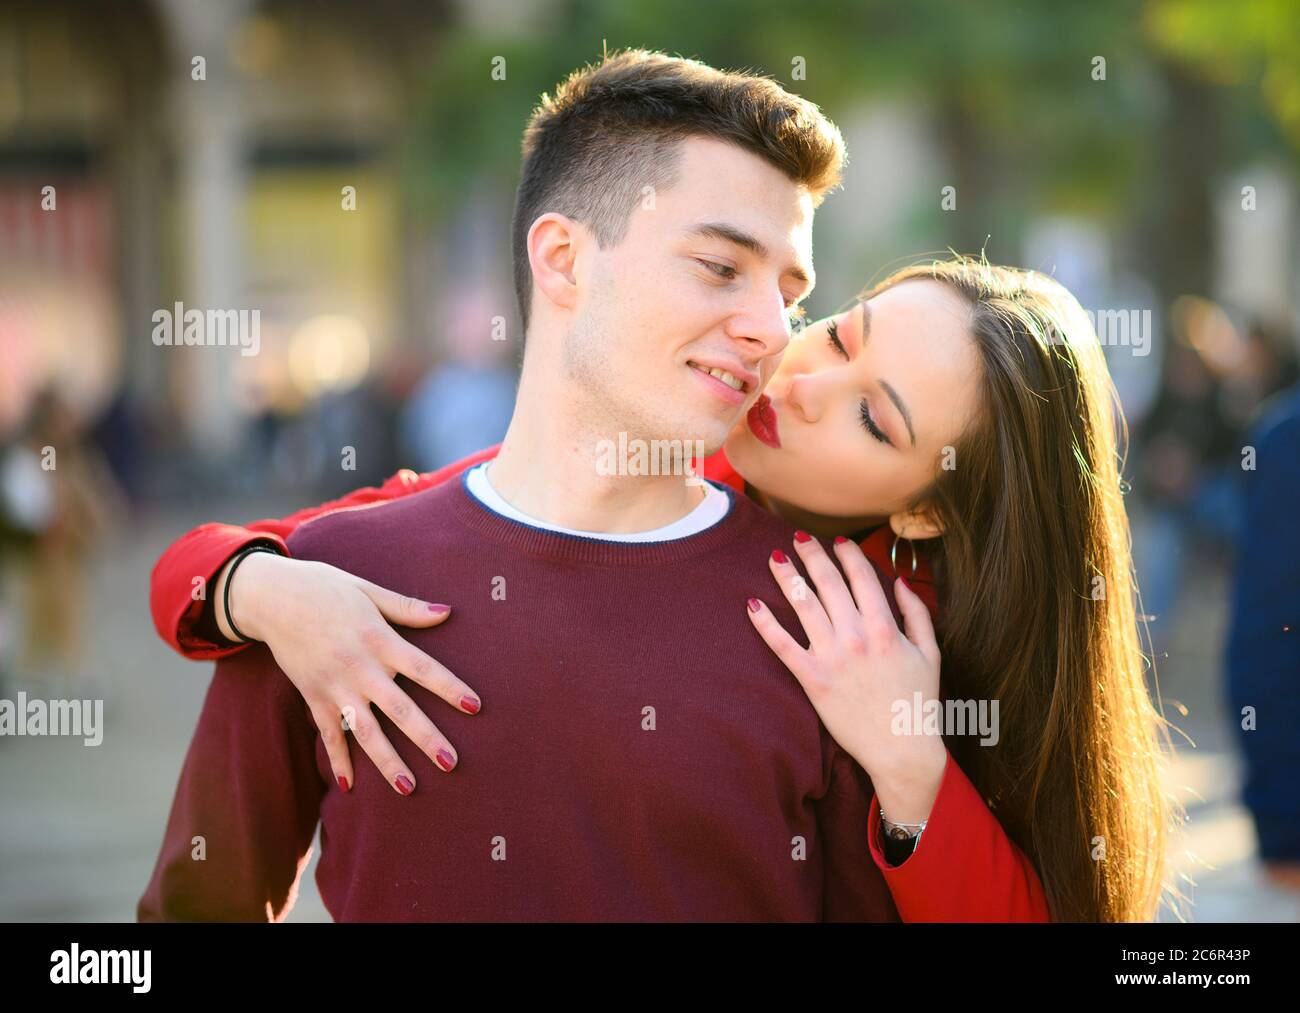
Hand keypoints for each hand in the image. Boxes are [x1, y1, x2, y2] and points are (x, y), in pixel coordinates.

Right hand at [217, 550, 480, 795]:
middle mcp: (359, 668)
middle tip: (451, 763)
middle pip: (399, 710)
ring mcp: (334, 687)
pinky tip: (351, 787)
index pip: (423, 668)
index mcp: (378, 639)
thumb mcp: (368, 591)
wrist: (272, 597)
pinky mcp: (313, 697)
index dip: (450, 687)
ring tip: (409, 788)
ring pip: (365, 732)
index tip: (474, 706)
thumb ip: (407, 608)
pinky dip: (339, 760)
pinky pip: (328, 735)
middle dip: (426, 738)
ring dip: (387, 761)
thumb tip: (448, 612)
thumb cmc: (325, 589)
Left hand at [745, 532, 945, 797]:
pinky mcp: (813, 680)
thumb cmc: (918, 703)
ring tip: (775, 558)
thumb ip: (918, 613)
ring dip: (787, 577)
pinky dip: (765, 624)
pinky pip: (782, 646)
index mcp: (885, 628)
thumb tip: (900, 582)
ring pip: (803, 605)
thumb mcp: (930, 653)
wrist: (902, 751)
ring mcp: (832, 657)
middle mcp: (856, 636)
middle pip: (828, 583)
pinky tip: (752, 605)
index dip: (848, 553)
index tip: (838, 540)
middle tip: (799, 538)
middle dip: (812, 554)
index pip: (861, 577)